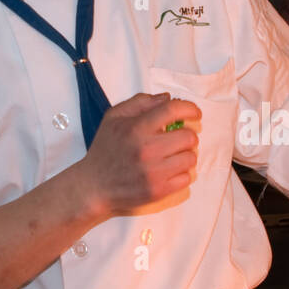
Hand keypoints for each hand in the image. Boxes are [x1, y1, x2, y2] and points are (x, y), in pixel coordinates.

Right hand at [80, 93, 201, 216]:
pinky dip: (181, 173)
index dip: (190, 108)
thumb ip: (140, 103)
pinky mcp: (158, 191)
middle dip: (187, 135)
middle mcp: (147, 150)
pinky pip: (187, 178)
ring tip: (172, 156)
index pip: (173, 111)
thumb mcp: (113, 118)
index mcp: (136, 128)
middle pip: (189, 137)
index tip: (194, 113)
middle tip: (178, 138)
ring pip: (191, 158)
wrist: (93, 186)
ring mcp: (154, 172)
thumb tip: (167, 97)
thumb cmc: (105, 150)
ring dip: (185, 155)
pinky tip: (169, 170)